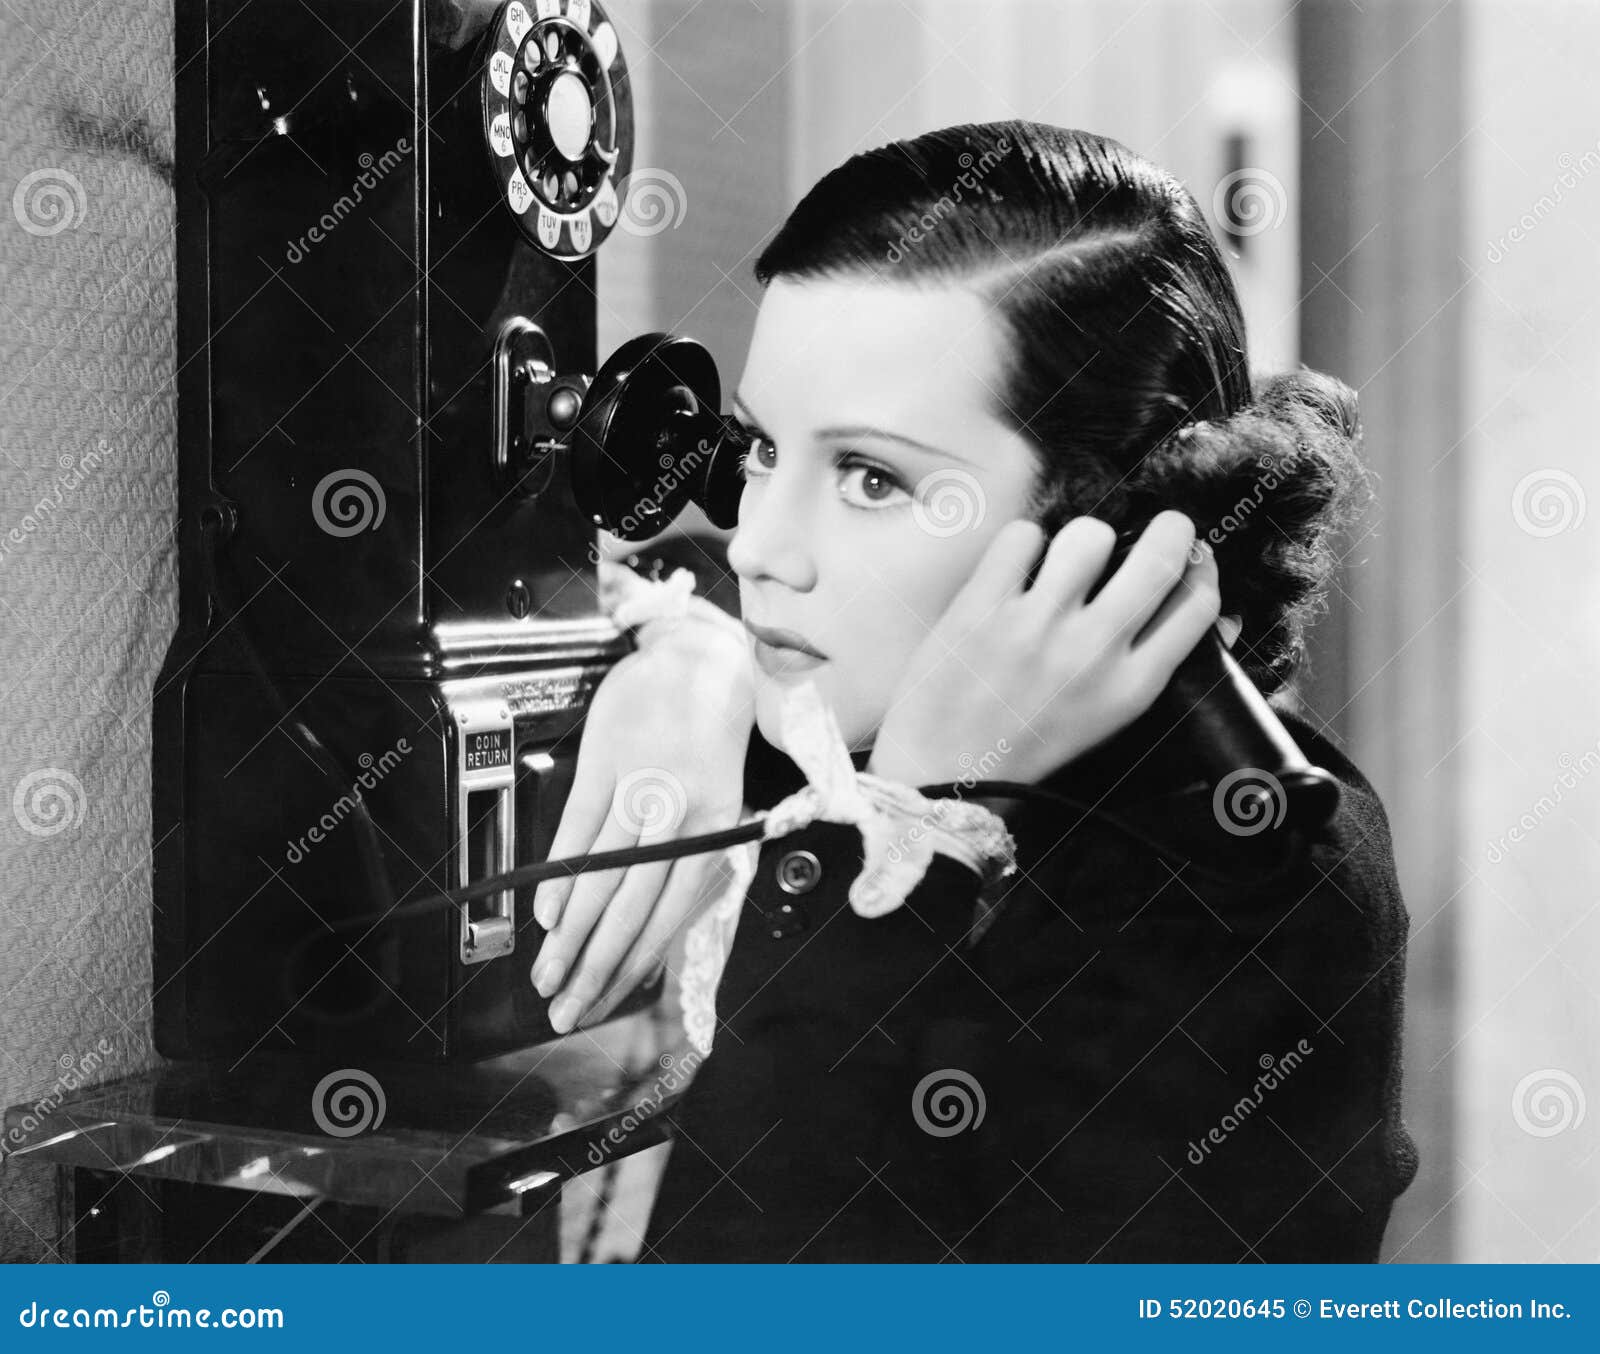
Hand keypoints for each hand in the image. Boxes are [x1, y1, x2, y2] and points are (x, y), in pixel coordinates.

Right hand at [530, 620, 754, 1032]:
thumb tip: (652, 928)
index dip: (630, 966)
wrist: (702, 657)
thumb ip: (690, 860)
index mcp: (716, 834)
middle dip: (593, 967)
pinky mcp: (608, 758)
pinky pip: (580, 826)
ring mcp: (642, 786)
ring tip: (546, 972)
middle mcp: (681, 815)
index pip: (667, 918)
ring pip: (601, 877)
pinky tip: (546, 910)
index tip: (601, 1003)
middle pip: (629, 908)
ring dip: (569, 933)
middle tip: (562, 1008)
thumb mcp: (719, 802)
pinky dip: (560, 871)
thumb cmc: (711, 734)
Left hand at [866, 511, 1222, 788]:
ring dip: (1084, 539)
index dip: (1202, 568)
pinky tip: (1017, 571)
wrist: (944, 774)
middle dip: (1169, 528)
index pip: (1197, 605)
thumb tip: (1211, 614)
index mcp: (1131, 687)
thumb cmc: (1026, 745)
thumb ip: (1151, 664)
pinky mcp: (983, 608)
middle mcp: (1092, 653)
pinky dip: (1023, 544)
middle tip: (1152, 530)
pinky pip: (1023, 536)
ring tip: (1065, 562)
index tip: (1189, 557)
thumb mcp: (1107, 718)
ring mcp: (1036, 627)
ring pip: (1090, 535)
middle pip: (1161, 556)